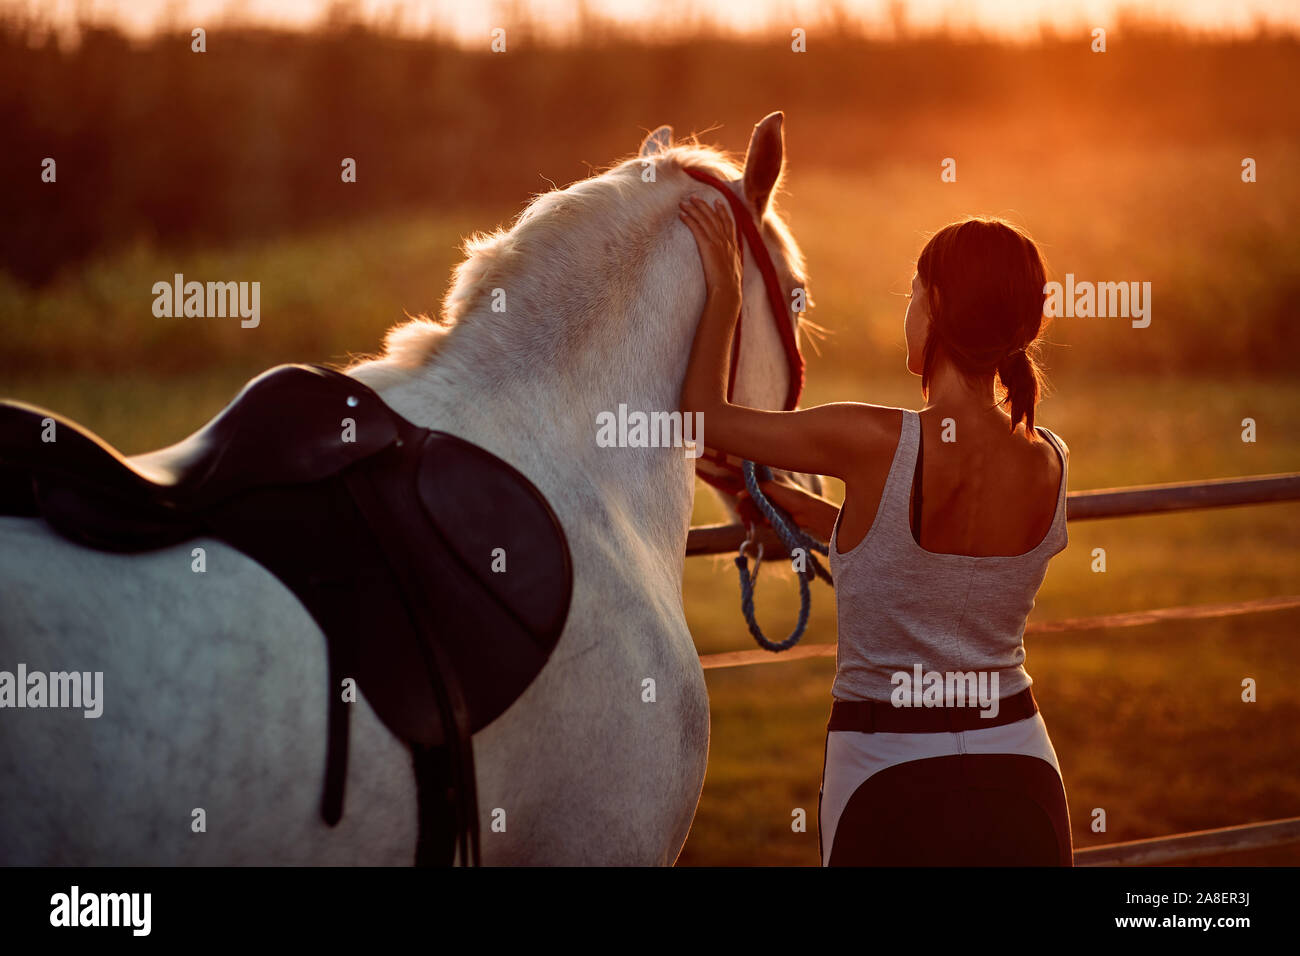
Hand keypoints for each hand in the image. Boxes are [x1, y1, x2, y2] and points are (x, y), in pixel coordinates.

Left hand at [678, 196, 741, 315]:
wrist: (727, 290)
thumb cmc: (730, 286)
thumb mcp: (734, 270)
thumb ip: (732, 262)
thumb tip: (731, 262)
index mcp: (733, 246)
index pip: (728, 223)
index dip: (722, 211)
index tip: (717, 202)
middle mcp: (726, 240)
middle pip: (714, 217)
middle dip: (704, 206)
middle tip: (695, 197)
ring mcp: (717, 242)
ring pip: (705, 220)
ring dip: (694, 209)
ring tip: (685, 202)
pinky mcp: (707, 246)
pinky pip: (697, 228)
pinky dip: (689, 220)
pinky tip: (682, 215)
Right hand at [739, 478, 837, 541]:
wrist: (808, 512)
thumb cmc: (792, 496)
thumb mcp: (772, 487)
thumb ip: (756, 488)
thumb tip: (740, 493)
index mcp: (772, 482)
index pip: (755, 486)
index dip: (746, 492)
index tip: (739, 499)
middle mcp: (773, 493)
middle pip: (754, 500)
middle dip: (748, 507)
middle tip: (740, 513)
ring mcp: (775, 505)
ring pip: (759, 511)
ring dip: (757, 516)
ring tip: (761, 518)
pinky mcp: (778, 516)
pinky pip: (766, 519)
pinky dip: (766, 521)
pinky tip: (769, 522)